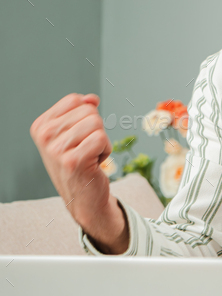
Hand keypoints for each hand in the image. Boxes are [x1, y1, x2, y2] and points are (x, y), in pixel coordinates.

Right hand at [30, 93, 128, 252]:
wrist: (84, 197)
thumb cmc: (80, 163)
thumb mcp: (75, 133)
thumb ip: (82, 111)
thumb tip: (92, 98)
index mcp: (41, 126)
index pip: (75, 100)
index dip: (87, 116)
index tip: (79, 137)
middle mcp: (44, 137)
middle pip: (89, 111)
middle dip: (96, 130)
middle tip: (86, 150)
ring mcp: (56, 149)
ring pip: (97, 124)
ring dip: (102, 141)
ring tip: (90, 156)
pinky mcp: (73, 161)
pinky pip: (102, 139)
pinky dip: (106, 150)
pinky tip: (94, 164)